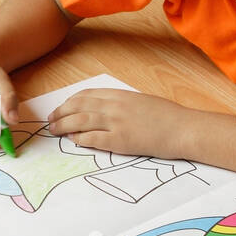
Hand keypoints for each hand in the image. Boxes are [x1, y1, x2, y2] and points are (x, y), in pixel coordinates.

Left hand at [47, 89, 190, 156]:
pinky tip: (73, 141)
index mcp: (120, 95)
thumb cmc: (168, 117)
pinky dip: (80, 139)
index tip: (62, 107)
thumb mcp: (141, 102)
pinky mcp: (120, 141)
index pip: (87, 94)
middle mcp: (115, 106)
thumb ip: (121, 104)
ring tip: (54, 131)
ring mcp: (117, 123)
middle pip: (78, 106)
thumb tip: (102, 111)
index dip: (70, 101)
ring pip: (80, 121)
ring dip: (64, 126)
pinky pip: (92, 139)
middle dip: (60, 113)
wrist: (184, 128)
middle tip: (50, 120)